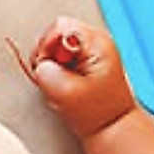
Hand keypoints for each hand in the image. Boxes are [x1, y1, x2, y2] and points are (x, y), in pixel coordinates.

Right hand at [29, 18, 135, 138]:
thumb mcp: (65, 92)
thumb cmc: (98, 113)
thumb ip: (45, 71)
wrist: (113, 126)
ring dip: (53, 63)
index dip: (46, 46)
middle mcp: (98, 42)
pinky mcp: (88, 60)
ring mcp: (93, 50)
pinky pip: (63, 56)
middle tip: (55, 76)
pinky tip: (66, 82)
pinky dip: (59, 68)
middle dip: (48, 54)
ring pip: (58, 44)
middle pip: (57, 32)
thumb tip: (40, 62)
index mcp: (98, 44)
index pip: (60, 26)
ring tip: (62, 82)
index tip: (47, 67)